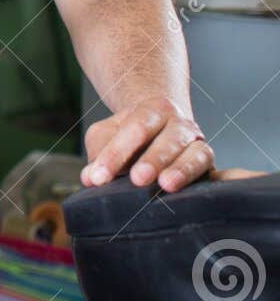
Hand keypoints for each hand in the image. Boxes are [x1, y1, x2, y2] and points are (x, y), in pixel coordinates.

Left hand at [81, 96, 212, 192]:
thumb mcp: (107, 135)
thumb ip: (98, 153)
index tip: (99, 177)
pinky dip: (197, 178)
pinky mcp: (208, 165)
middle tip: (137, 179)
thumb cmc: (127, 135)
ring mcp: (198, 143)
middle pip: (167, 140)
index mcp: (155, 108)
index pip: (135, 128)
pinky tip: (187, 192)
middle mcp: (180, 123)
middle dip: (152, 160)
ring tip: (166, 185)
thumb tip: (90, 177)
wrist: (160, 128)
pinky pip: (208, 170)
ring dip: (180, 170)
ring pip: (194, 154)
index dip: (116, 153)